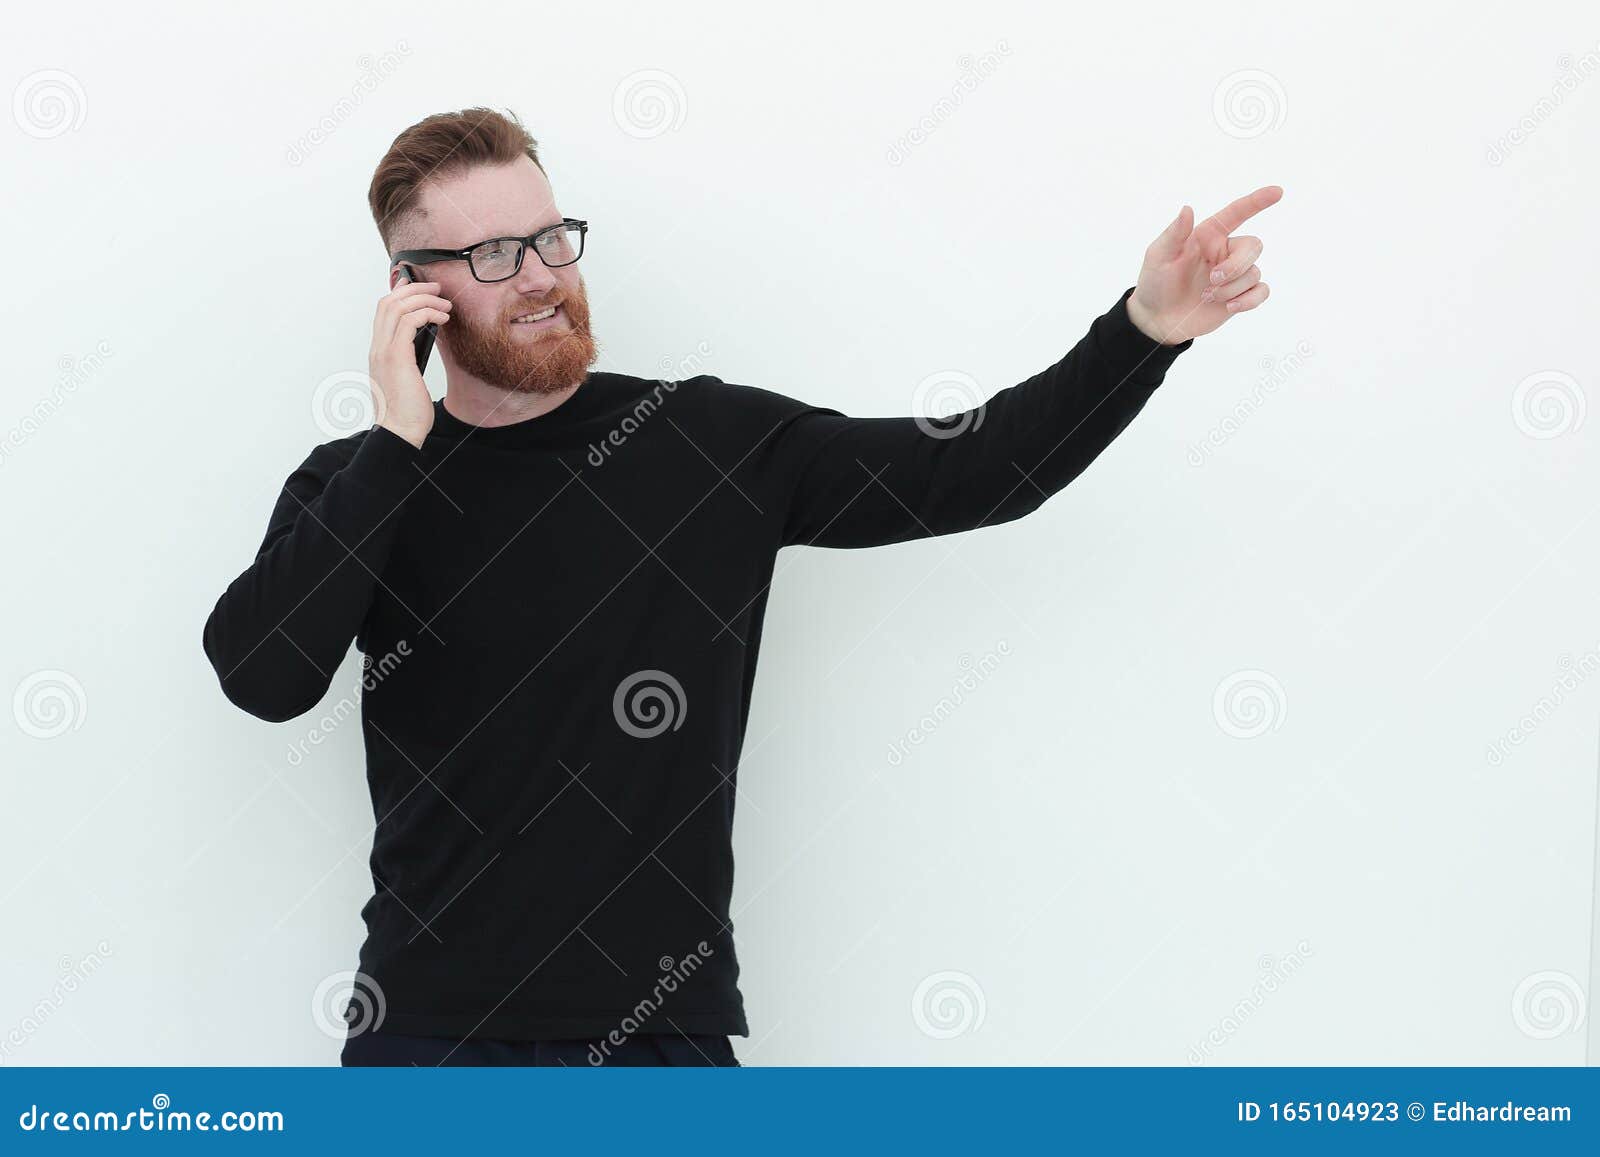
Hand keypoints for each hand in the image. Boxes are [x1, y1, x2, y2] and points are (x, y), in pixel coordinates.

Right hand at [370, 279, 451, 448]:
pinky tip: (443, 318)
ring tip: (445, 304)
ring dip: (424, 299)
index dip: (401, 294)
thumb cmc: (407, 411)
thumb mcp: (408, 378)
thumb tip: (424, 341)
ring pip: (397, 306)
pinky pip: (409, 321)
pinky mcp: (396, 357)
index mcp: (379, 352)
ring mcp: (384, 351)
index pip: (383, 311)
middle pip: (388, 302)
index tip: (421, 289)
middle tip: (437, 289)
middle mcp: (377, 348)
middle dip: (414, 289)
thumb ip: (409, 359)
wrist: (400, 431)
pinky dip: (427, 313)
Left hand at [1125, 185, 1282, 344]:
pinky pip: (1261, 291)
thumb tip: (1187, 209)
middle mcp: (1225, 252)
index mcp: (1208, 236)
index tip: (1277, 192)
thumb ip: (1175, 233)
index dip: (1257, 201)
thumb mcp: (1159, 256)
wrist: (1158, 319)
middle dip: (1237, 265)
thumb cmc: (1156, 283)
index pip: (1237, 213)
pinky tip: (1229, 306)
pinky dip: (1249, 300)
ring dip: (1231, 288)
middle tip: (1212, 279)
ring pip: (1254, 273)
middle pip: (1253, 246)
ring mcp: (1234, 274)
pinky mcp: (1240, 295)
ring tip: (1206, 297)